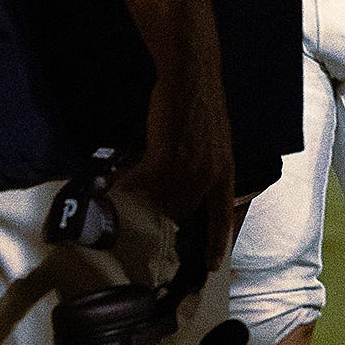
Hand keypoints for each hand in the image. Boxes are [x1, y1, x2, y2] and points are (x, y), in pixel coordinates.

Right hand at [123, 62, 236, 262]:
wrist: (192, 78)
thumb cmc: (202, 107)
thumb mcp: (216, 144)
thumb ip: (206, 170)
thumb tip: (188, 192)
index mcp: (226, 172)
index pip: (223, 216)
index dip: (217, 243)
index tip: (212, 267)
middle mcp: (210, 174)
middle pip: (184, 213)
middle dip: (168, 221)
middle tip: (149, 228)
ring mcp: (189, 166)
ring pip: (163, 200)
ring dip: (145, 205)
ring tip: (130, 209)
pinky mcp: (166, 156)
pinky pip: (144, 184)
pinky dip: (130, 188)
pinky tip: (117, 190)